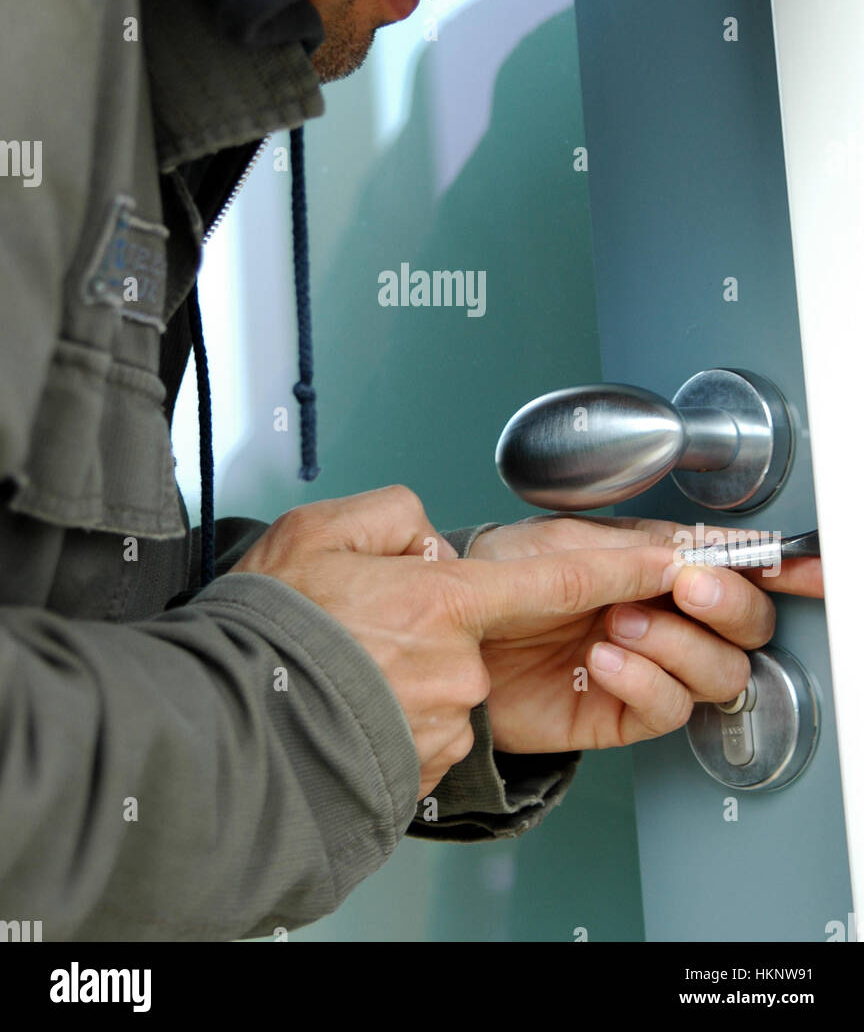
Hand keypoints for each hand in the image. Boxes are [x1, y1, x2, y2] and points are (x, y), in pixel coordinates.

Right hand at [227, 487, 677, 798]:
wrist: (226, 729)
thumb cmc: (269, 632)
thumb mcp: (321, 532)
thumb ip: (394, 515)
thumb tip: (427, 540)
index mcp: (445, 603)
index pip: (557, 577)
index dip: (621, 565)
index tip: (673, 556)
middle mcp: (458, 670)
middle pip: (472, 636)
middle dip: (431, 628)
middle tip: (362, 626)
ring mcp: (442, 727)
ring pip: (443, 685)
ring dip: (404, 675)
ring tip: (342, 671)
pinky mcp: (420, 771)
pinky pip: (423, 729)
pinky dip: (392, 714)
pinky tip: (347, 705)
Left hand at [466, 513, 821, 754]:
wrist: (443, 635)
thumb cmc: (491, 577)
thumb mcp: (558, 545)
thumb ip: (627, 552)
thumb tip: (686, 557)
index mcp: (652, 563)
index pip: (730, 565)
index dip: (772, 569)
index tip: (799, 571)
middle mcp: (660, 615)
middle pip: (744, 625)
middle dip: (729, 604)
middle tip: (689, 588)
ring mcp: (647, 665)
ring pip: (719, 672)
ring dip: (679, 644)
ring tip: (619, 622)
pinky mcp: (621, 712)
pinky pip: (669, 709)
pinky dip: (646, 681)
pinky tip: (605, 660)